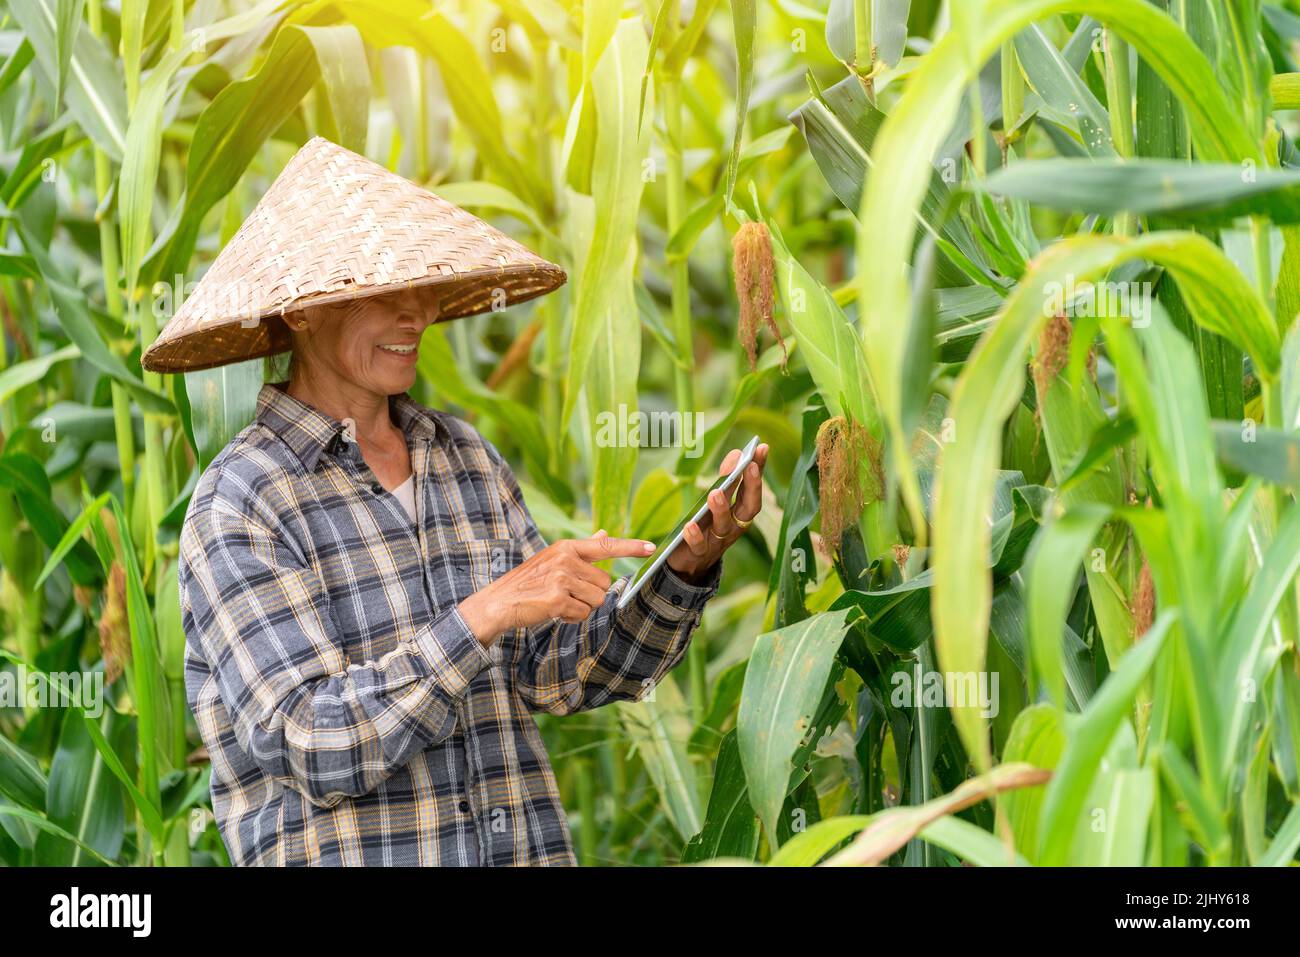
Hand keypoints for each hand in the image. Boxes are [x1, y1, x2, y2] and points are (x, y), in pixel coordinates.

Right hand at [458, 533, 655, 645]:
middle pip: (604, 583)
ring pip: (596, 600)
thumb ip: (582, 550)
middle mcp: (565, 559)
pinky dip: (570, 617)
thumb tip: (604, 534)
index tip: (652, 547)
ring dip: (581, 607)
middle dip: (591, 594)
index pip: (605, 545)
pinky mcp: (557, 599)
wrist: (499, 602)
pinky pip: (582, 613)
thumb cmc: (529, 582)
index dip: (630, 547)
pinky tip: (553, 612)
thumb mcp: (554, 559)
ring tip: (558, 603)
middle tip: (567, 595)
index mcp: (566, 547)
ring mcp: (561, 579)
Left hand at [667, 443, 768, 582]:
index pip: (753, 488)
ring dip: (721, 509)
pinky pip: (699, 546)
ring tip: (714, 493)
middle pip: (748, 508)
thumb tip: (737, 453)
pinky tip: (689, 525)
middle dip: (751, 487)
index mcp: (740, 512)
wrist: (690, 563)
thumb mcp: (717, 501)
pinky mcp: (698, 553)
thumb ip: (727, 479)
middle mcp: (734, 526)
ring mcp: (718, 541)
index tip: (761, 448)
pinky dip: (695, 536)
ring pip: (724, 526)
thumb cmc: (707, 526)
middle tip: (749, 466)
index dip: (759, 469)